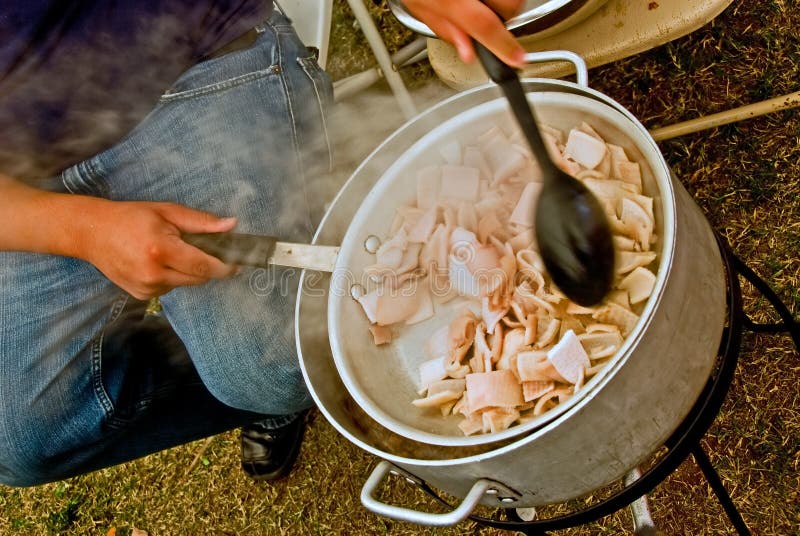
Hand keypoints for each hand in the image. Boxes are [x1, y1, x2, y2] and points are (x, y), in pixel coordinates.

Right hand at [78, 201, 239, 298]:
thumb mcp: (167, 212)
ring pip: (185, 283)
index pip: (203, 265)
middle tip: (205, 249)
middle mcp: (153, 273)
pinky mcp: (141, 295)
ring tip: (170, 251)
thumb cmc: (131, 218)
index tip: (239, 264)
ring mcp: (146, 287)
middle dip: (207, 266)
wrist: (92, 233)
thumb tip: (232, 225)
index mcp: (160, 250)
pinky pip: (170, 287)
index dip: (225, 266)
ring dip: (187, 270)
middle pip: (198, 278)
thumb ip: (201, 221)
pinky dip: (172, 276)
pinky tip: (156, 262)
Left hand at [402, 0, 525, 65]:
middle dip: (504, 15)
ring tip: (481, 0)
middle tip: (485, 15)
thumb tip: (468, 51)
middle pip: (511, 5)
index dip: (503, 45)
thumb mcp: (418, 5)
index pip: (484, 25)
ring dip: (503, 1)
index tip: (517, 58)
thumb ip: (445, 29)